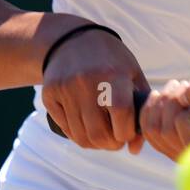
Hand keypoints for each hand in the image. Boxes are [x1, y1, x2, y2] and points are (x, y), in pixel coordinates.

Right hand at [42, 26, 149, 153]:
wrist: (72, 40)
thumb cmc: (111, 60)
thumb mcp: (132, 76)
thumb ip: (140, 110)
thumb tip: (135, 149)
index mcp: (113, 75)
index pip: (121, 116)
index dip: (127, 133)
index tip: (129, 132)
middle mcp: (87, 82)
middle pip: (99, 134)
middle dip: (112, 144)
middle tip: (116, 139)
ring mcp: (65, 89)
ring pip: (81, 137)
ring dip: (96, 143)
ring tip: (104, 134)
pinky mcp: (50, 95)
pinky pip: (66, 129)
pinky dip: (79, 135)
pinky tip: (88, 125)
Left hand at [142, 58, 189, 161]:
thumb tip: (186, 99)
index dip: (185, 119)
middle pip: (168, 133)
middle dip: (171, 102)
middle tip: (184, 84)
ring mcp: (184, 153)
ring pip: (155, 131)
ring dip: (161, 103)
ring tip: (175, 86)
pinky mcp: (170, 147)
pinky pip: (148, 132)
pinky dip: (149, 110)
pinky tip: (157, 95)